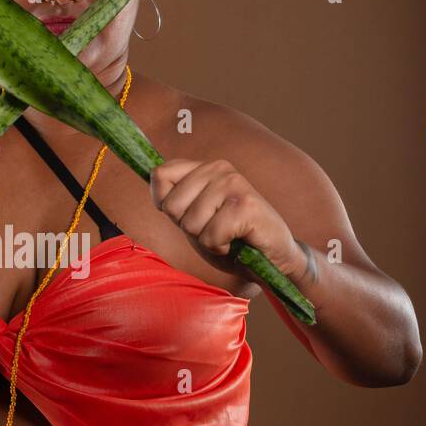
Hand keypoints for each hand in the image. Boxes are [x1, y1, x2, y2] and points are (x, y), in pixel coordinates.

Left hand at [149, 158, 301, 279]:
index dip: (169, 206)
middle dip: (190, 228)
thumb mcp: (193, 217)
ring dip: (207, 240)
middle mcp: (219, 168)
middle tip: (216, 229)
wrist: (272, 258)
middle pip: (172, 205)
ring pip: (191, 223)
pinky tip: (238, 241)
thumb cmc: (230, 239)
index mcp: (204, 168)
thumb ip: (174, 198)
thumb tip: (153, 173)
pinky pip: (211, 236)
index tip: (193, 215)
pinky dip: (220, 248)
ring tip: (228, 235)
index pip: (160, 175)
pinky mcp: (246, 206)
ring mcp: (234, 184)